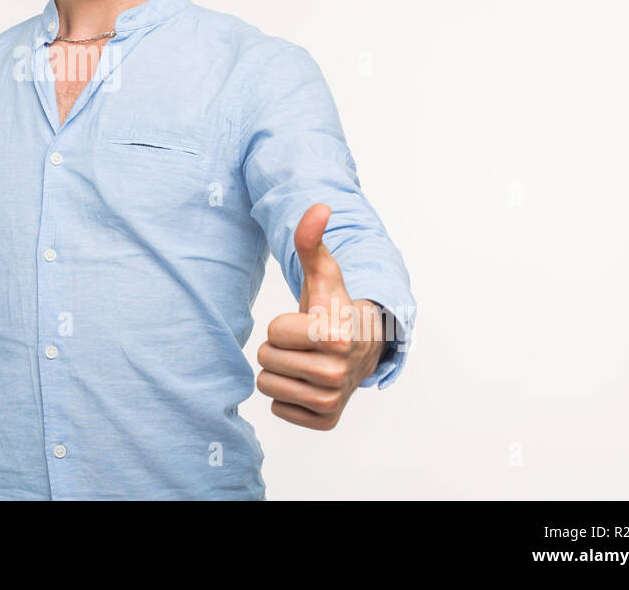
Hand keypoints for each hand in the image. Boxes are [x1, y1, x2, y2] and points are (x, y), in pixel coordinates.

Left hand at [256, 203, 387, 429]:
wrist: (362, 348)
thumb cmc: (334, 308)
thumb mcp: (323, 274)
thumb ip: (312, 242)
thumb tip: (318, 206)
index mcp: (336, 337)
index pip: (273, 331)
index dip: (283, 323)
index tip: (307, 321)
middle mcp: (337, 374)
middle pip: (265, 359)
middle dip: (279, 347)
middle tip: (304, 343)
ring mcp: (332, 402)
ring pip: (267, 385)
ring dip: (281, 371)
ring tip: (306, 360)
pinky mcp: (325, 422)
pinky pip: (278, 409)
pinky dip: (289, 397)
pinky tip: (308, 382)